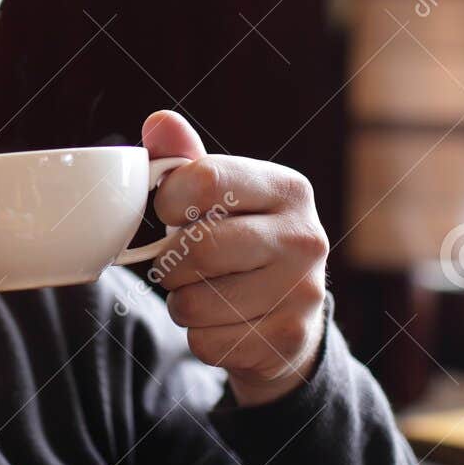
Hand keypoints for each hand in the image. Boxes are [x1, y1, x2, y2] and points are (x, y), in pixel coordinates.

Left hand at [140, 110, 329, 406]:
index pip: (206, 179)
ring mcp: (302, 291)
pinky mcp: (288, 339)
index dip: (167, 198)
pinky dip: (199, 337)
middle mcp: (305, 237)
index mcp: (288, 189)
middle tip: (178, 262)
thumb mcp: (222, 198)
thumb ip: (186, 160)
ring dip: (182, 302)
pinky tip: (224, 323)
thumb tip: (158, 122)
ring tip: (205, 292)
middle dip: (169, 261)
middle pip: (196, 248)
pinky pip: (205, 342)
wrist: (289, 321)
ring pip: (194, 302)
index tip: (166, 210)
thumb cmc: (242, 245)